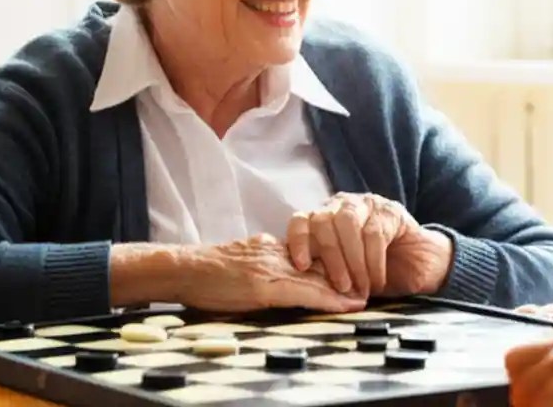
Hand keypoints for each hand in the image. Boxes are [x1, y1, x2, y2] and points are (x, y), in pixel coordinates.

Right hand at [175, 234, 367, 312]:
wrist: (182, 269)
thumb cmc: (205, 272)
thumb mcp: (241, 262)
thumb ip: (262, 265)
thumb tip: (277, 274)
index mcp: (271, 248)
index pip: (310, 254)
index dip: (334, 263)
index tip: (353, 272)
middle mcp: (277, 253)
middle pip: (321, 262)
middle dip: (347, 272)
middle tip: (370, 283)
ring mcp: (272, 268)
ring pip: (318, 277)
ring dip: (344, 289)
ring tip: (365, 297)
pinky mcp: (265, 285)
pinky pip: (304, 292)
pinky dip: (328, 299)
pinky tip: (344, 305)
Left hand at [287, 192, 453, 297]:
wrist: (420, 267)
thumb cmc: (374, 274)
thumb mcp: (344, 274)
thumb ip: (325, 272)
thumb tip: (302, 290)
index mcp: (323, 220)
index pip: (300, 220)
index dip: (298, 241)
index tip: (302, 265)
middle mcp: (341, 205)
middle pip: (323, 221)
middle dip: (331, 257)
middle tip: (342, 287)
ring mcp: (366, 204)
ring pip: (347, 223)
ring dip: (353, 260)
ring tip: (361, 288)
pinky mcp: (390, 211)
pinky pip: (374, 233)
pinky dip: (373, 262)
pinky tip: (377, 280)